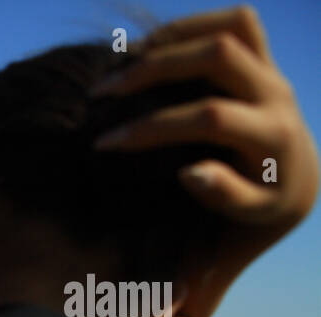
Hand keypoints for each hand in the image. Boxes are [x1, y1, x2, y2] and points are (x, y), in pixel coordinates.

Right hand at [93, 6, 318, 316]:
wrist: (293, 178)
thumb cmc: (254, 204)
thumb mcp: (245, 214)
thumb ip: (224, 195)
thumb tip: (191, 172)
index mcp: (271, 137)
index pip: (211, 118)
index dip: (155, 127)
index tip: (106, 144)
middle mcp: (277, 95)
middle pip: (219, 56)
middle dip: (156, 70)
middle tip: (104, 92)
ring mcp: (272, 70)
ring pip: (230, 29)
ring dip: (171, 39)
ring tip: (122, 63)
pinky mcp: (264, 56)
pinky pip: (236, 21)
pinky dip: (190, 27)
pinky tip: (150, 49)